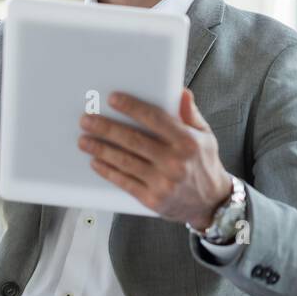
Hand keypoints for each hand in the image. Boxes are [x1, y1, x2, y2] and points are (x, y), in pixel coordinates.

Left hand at [78, 88, 231, 228]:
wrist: (212, 203)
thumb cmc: (204, 164)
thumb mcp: (205, 136)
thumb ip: (190, 114)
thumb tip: (180, 92)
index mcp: (187, 142)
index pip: (155, 119)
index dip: (132, 107)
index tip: (113, 99)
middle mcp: (175, 162)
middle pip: (134, 140)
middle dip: (106, 128)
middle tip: (87, 120)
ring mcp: (163, 182)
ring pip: (125, 161)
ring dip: (101, 149)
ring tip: (84, 140)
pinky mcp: (152, 199)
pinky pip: (125, 182)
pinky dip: (108, 171)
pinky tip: (96, 162)